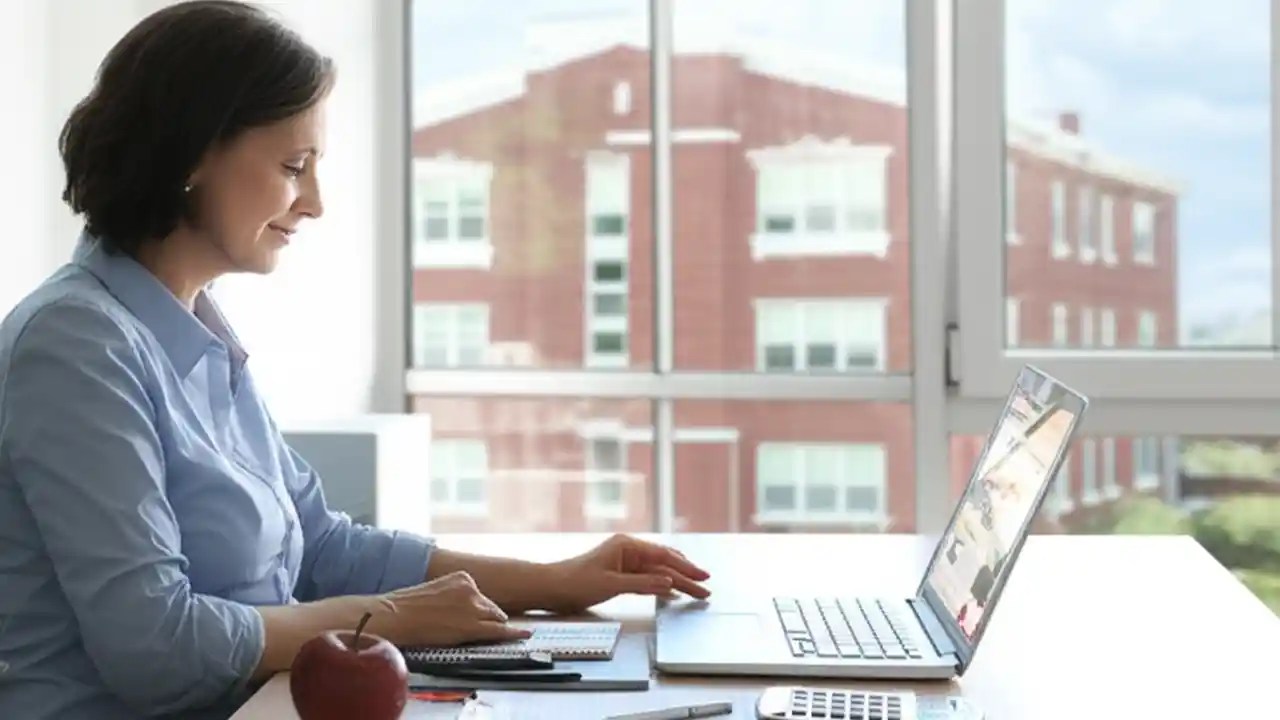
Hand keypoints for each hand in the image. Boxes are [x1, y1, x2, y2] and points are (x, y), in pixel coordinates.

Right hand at [366, 571, 531, 646]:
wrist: (395, 616)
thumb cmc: (405, 605)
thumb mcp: (435, 589)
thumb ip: (452, 595)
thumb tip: (457, 607)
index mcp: (463, 577)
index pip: (479, 594)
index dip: (478, 607)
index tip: (478, 614)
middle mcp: (472, 589)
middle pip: (491, 606)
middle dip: (490, 617)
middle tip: (490, 626)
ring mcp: (474, 607)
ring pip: (496, 618)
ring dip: (497, 626)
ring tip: (511, 632)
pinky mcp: (472, 626)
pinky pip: (499, 630)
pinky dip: (513, 634)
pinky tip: (524, 635)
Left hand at [543, 534, 710, 613]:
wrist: (551, 587)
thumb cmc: (575, 581)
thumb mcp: (611, 584)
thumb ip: (642, 583)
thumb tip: (669, 581)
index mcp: (627, 545)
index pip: (663, 557)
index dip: (686, 568)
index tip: (703, 577)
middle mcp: (628, 550)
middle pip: (664, 562)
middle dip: (686, 574)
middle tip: (706, 586)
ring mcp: (624, 561)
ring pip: (658, 570)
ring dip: (677, 580)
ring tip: (696, 588)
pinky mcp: (620, 573)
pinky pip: (647, 578)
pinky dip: (662, 584)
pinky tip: (672, 590)